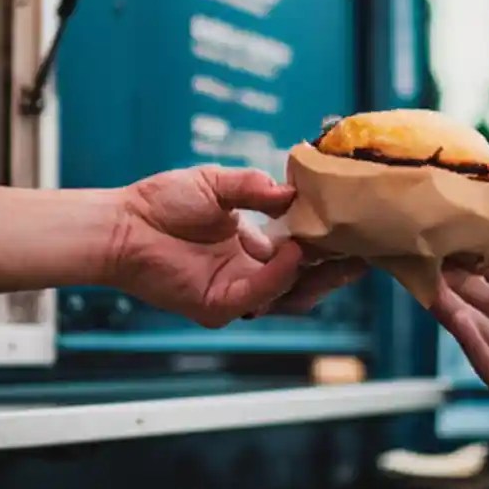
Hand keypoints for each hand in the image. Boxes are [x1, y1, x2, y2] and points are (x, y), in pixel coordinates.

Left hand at [113, 165, 365, 327]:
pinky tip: (293, 254)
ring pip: (289, 294)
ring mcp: (235, 293)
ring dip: (317, 276)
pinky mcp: (218, 304)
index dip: (327, 243)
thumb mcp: (218, 185)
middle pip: (305, 281)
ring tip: (341, 252)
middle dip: (336, 268)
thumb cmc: (161, 203)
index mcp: (252, 249)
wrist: (122, 223)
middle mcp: (248, 275)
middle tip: (365, 249)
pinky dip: (279, 277)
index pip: (302, 253)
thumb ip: (255, 188)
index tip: (355, 228)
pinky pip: (258, 294)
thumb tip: (293, 193)